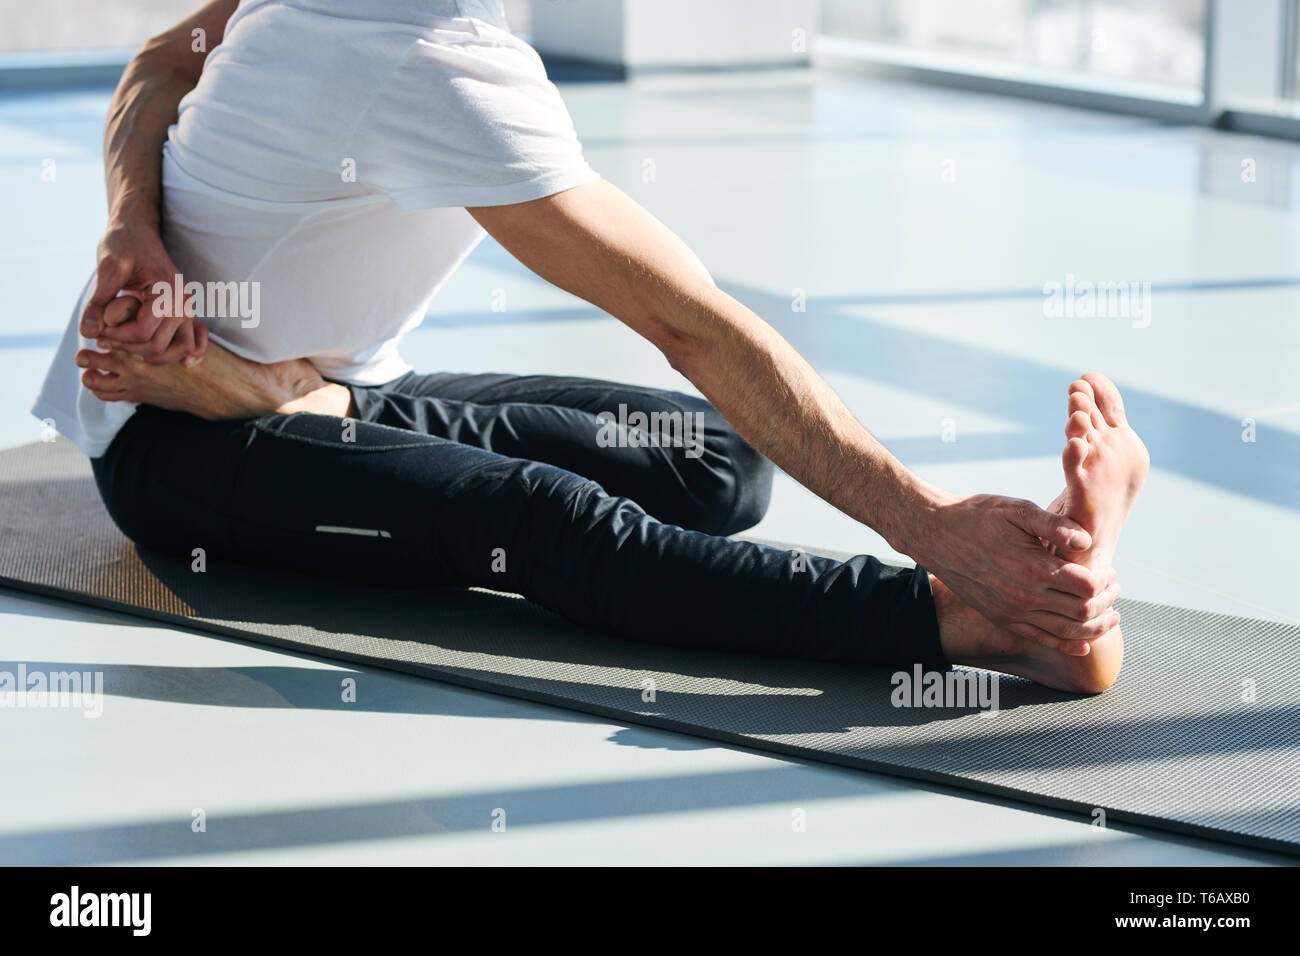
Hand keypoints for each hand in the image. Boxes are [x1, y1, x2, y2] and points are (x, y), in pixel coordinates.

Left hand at [80, 220, 207, 366]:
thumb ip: (99, 301)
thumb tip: (88, 331)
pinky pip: (184, 343)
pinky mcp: (183, 313)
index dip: (117, 335)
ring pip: (173, 350)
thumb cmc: (123, 243)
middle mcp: (183, 303)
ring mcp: (187, 309)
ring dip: (144, 354)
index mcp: (168, 291)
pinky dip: (168, 354)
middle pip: (158, 346)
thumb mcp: (107, 268)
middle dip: (127, 347)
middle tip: (103, 338)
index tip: (97, 329)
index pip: (144, 331)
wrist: (139, 231)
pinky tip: (146, 356)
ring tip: (119, 344)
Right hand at [913, 493, 1120, 652]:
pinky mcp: (1000, 618)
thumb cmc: (976, 516)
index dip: (1106, 578)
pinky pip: (1040, 639)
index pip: (1087, 585)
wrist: (933, 533)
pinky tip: (1083, 644)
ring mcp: (1010, 612)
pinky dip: (1067, 645)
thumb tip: (1088, 541)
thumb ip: (1056, 526)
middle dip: (1106, 601)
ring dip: (1094, 627)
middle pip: (1082, 611)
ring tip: (1109, 616)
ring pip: (1066, 632)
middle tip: (1115, 588)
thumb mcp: (1017, 510)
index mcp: (1032, 567)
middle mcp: (1023, 596)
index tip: (1110, 568)